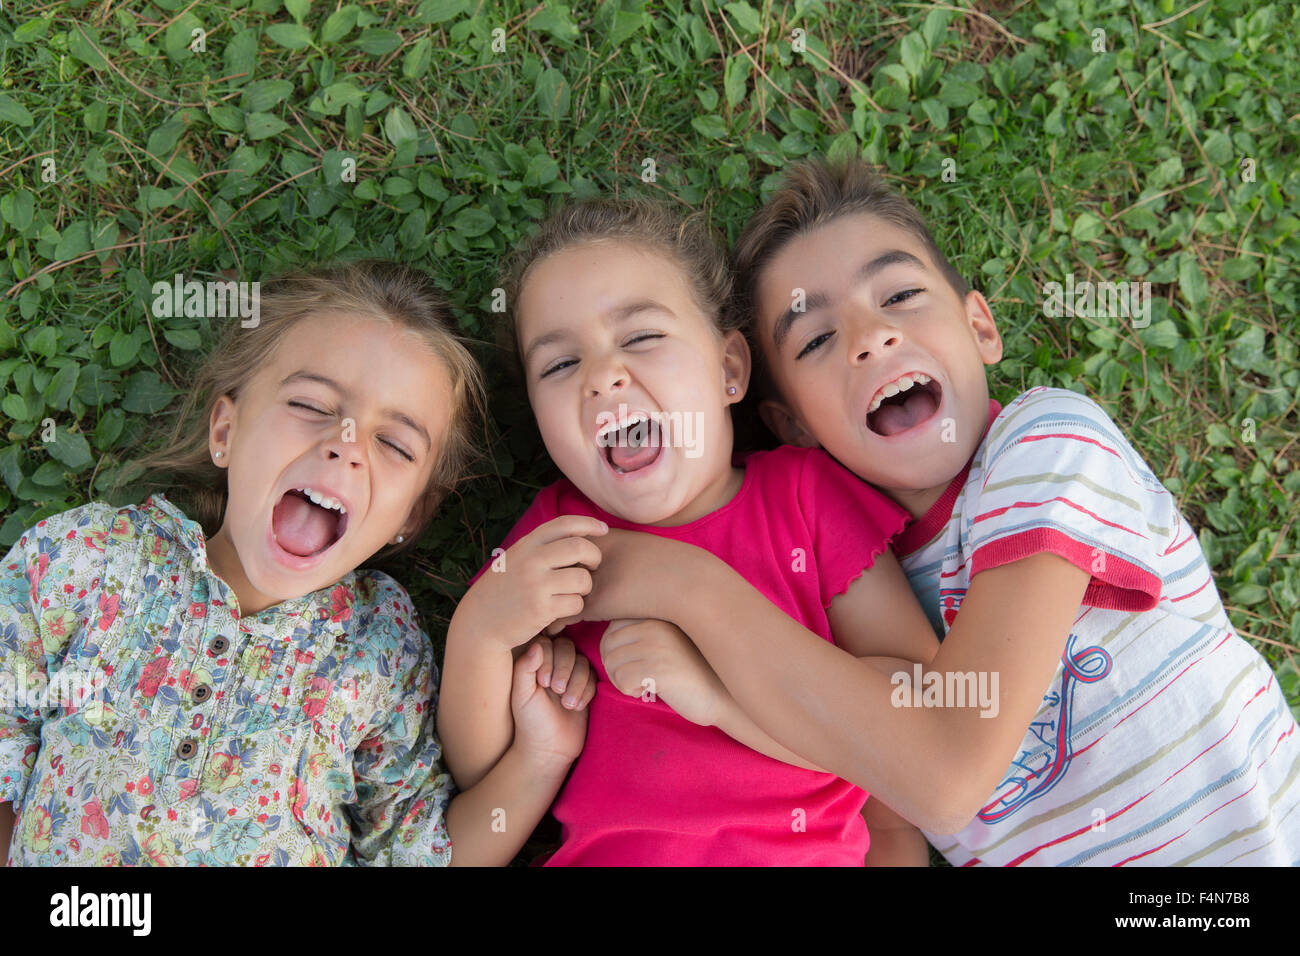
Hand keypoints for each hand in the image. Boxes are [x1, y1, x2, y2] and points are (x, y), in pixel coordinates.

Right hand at [456, 515, 607, 649]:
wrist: (480, 622)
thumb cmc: (505, 589)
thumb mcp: (517, 559)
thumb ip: (541, 546)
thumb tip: (580, 530)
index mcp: (527, 544)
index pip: (565, 524)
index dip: (589, 523)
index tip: (603, 529)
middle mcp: (531, 560)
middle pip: (581, 548)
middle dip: (595, 556)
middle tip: (592, 566)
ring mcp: (536, 585)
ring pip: (583, 579)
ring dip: (585, 587)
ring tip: (573, 591)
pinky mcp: (541, 609)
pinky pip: (576, 604)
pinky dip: (575, 607)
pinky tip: (563, 609)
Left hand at [511, 636, 596, 764]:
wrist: (549, 749)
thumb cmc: (531, 721)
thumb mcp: (522, 695)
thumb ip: (525, 668)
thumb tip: (538, 644)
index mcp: (535, 663)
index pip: (547, 643)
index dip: (548, 659)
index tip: (542, 683)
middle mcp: (554, 665)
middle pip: (568, 647)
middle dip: (565, 669)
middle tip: (557, 691)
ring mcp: (572, 675)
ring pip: (583, 662)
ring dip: (577, 683)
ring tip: (567, 705)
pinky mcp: (587, 688)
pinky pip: (595, 677)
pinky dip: (586, 692)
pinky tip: (576, 707)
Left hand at [546, 530, 715, 631]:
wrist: (683, 582)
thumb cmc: (669, 567)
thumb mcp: (640, 550)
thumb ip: (620, 551)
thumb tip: (608, 552)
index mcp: (602, 539)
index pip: (563, 545)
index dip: (550, 558)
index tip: (537, 567)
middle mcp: (590, 555)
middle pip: (551, 564)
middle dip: (537, 576)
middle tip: (521, 586)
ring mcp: (590, 578)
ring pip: (553, 590)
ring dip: (542, 601)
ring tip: (530, 612)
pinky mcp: (595, 604)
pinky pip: (565, 613)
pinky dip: (555, 621)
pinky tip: (549, 630)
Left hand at [599, 619, 725, 726]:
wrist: (723, 695)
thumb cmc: (693, 669)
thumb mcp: (667, 640)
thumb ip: (643, 630)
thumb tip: (606, 639)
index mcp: (658, 612)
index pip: (614, 625)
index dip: (616, 649)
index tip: (634, 663)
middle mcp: (656, 623)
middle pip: (608, 644)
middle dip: (616, 666)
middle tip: (637, 678)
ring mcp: (657, 644)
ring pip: (611, 662)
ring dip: (622, 680)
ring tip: (644, 684)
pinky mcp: (658, 667)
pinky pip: (621, 679)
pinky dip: (629, 690)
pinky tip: (650, 691)